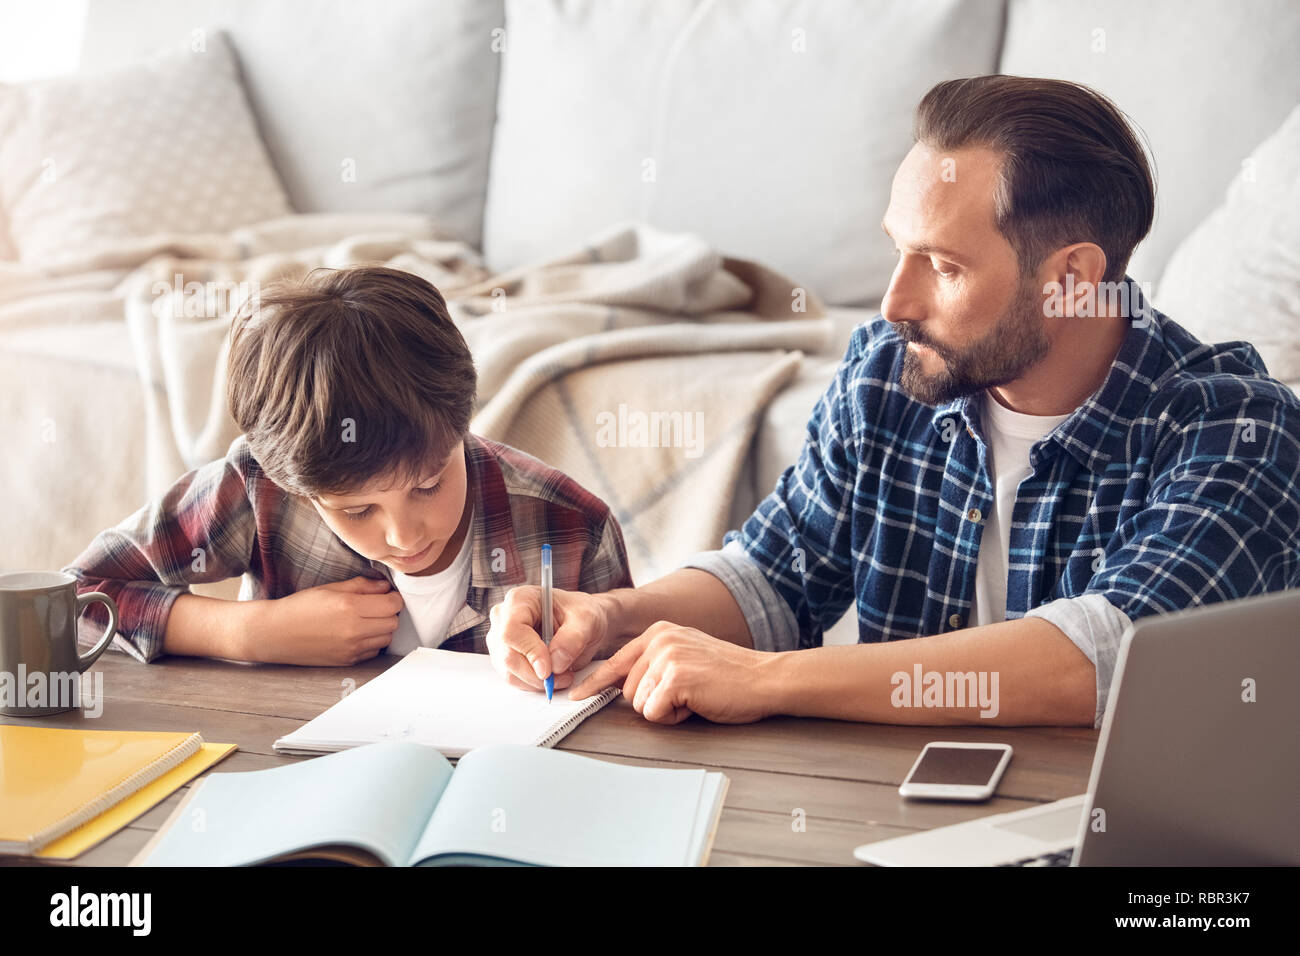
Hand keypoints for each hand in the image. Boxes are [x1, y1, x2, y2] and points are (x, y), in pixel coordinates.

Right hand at [251, 576, 402, 664]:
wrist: (275, 634)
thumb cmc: (300, 608)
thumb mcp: (330, 588)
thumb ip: (362, 586)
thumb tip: (385, 586)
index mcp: (350, 607)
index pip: (393, 604)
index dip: (393, 597)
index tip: (386, 594)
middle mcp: (354, 630)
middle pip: (393, 622)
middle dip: (389, 612)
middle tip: (376, 606)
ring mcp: (352, 649)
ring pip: (387, 638)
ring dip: (383, 627)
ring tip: (366, 619)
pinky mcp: (348, 661)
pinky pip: (374, 651)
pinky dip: (372, 642)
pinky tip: (358, 633)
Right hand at [487, 585, 611, 691]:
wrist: (582, 623)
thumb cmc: (581, 614)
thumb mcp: (587, 620)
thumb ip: (573, 638)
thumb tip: (555, 662)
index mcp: (520, 599)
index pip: (512, 631)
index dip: (530, 653)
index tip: (549, 670)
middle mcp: (504, 618)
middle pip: (507, 655)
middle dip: (536, 674)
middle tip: (563, 677)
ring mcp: (501, 639)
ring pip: (509, 671)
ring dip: (537, 682)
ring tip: (563, 676)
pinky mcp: (505, 657)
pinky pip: (513, 678)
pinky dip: (534, 684)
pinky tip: (553, 676)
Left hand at [567, 621, 777, 723]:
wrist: (763, 678)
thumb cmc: (728, 675)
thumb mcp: (684, 656)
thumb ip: (654, 664)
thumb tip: (619, 685)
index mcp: (659, 632)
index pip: (617, 661)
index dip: (595, 682)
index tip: (577, 694)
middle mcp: (659, 640)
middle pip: (627, 689)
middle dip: (653, 702)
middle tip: (686, 694)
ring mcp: (667, 657)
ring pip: (639, 703)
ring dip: (665, 711)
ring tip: (694, 697)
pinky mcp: (676, 678)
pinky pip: (654, 713)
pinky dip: (675, 717)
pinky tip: (697, 703)